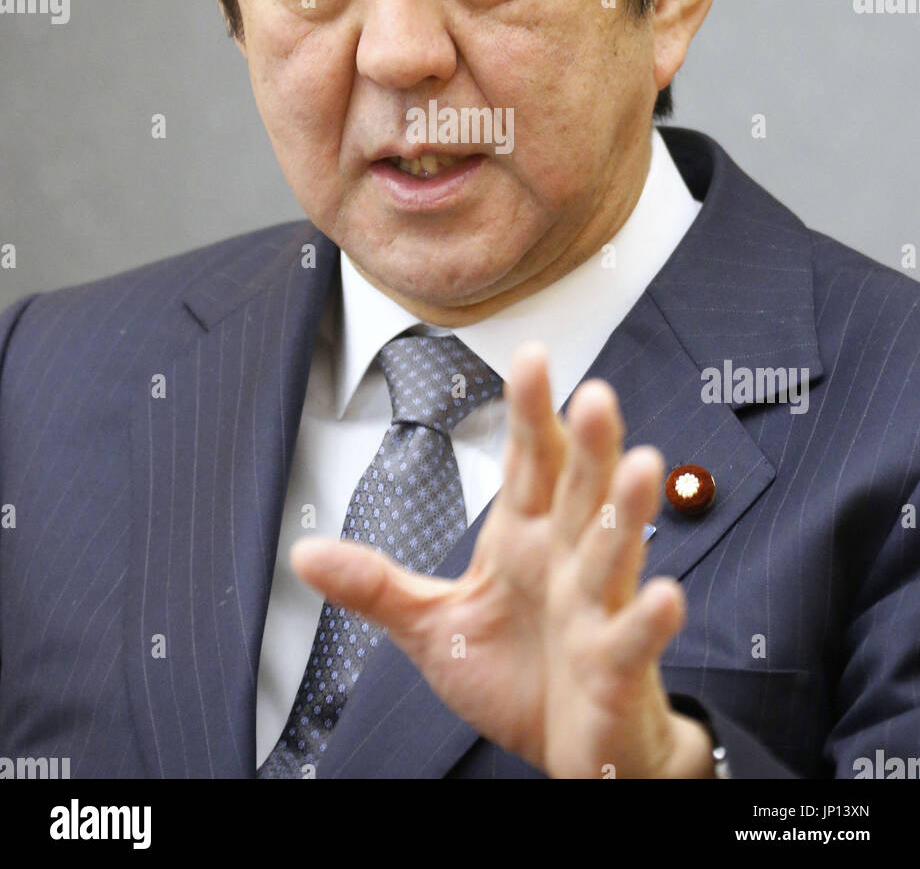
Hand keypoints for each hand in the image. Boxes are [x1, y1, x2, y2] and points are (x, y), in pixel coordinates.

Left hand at [290, 341, 713, 778]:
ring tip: (642, 466)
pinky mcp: (615, 666)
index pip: (530, 462)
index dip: (531, 411)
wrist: (568, 750)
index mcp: (524, 537)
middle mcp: (565, 560)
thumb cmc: (513, 676)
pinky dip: (647, 619)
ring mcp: (595, 609)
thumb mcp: (433, 625)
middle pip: (579, 490)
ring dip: (626, 510)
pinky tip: (663, 595)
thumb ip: (376, 584)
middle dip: (589, 444)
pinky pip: (630, 637)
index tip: (530, 357)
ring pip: (612, 551)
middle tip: (596, 396)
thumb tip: (304, 551)